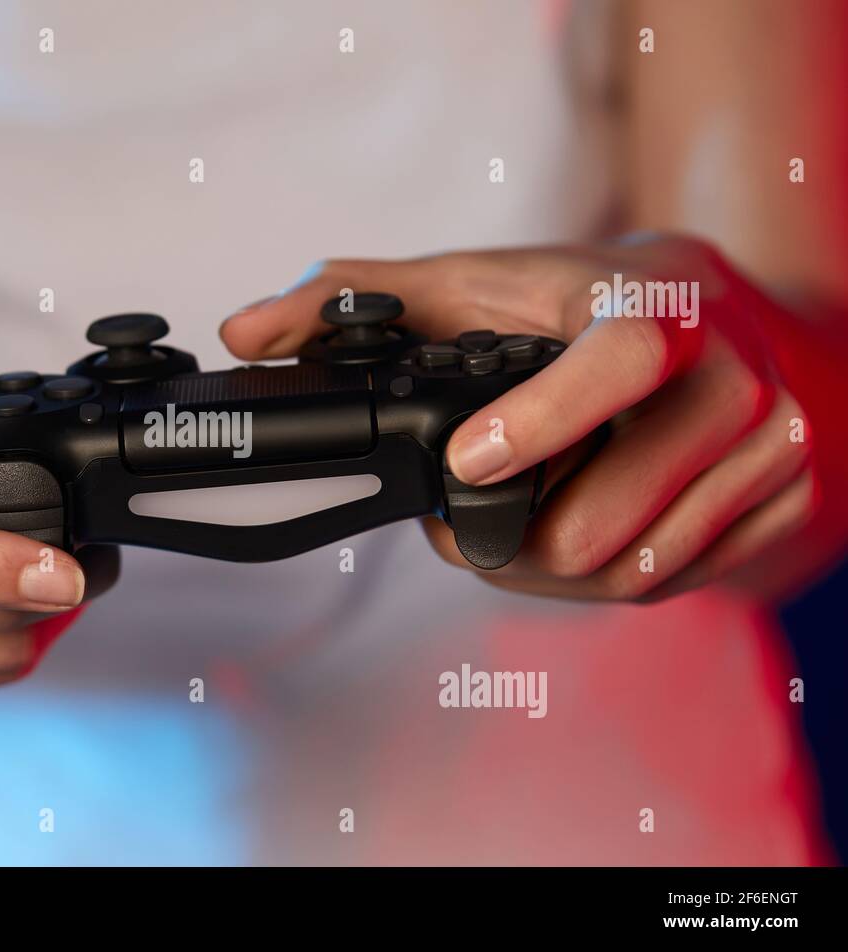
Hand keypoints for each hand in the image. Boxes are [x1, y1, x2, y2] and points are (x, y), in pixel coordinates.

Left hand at [222, 235, 837, 601]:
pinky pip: (667, 586)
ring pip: (629, 572)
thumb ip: (356, 301)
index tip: (464, 460)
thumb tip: (246, 333)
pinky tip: (592, 514)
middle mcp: (735, 379)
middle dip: (507, 537)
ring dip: (548, 566)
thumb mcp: (478, 284)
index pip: (620, 363)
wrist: (729, 324)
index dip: (540, 422)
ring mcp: (773, 451)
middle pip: (603, 522)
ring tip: (527, 507)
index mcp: (658, 308)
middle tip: (464, 503)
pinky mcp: (786, 507)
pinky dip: (606, 572)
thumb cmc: (584, 305)